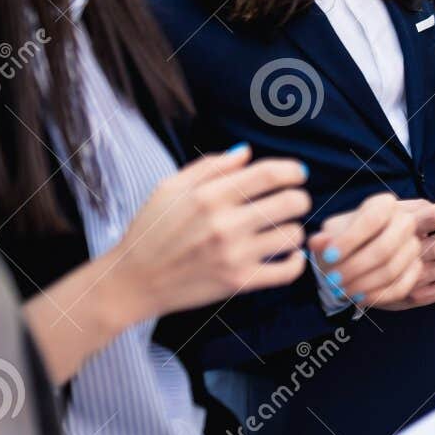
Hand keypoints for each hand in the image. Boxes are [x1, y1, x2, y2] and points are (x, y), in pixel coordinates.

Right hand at [106, 145, 310, 322]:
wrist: (135, 281)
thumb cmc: (151, 231)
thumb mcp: (169, 188)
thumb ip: (209, 167)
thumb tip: (246, 152)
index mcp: (209, 196)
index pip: (268, 174)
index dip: (291, 170)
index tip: (298, 173)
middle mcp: (224, 224)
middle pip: (290, 202)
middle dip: (299, 198)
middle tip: (293, 202)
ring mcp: (234, 255)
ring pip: (292, 235)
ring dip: (293, 229)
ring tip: (280, 230)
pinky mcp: (239, 282)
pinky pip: (288, 271)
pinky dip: (296, 262)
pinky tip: (290, 254)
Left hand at [307, 193, 424, 308]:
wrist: (359, 251)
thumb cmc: (343, 239)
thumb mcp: (331, 233)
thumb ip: (325, 238)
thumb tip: (317, 243)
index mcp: (385, 204)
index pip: (371, 221)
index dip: (349, 241)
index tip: (327, 257)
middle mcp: (405, 222)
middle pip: (384, 248)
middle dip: (355, 267)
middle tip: (332, 280)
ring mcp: (414, 246)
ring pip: (391, 270)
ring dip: (362, 284)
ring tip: (340, 291)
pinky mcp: (417, 269)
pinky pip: (401, 287)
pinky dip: (377, 296)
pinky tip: (358, 298)